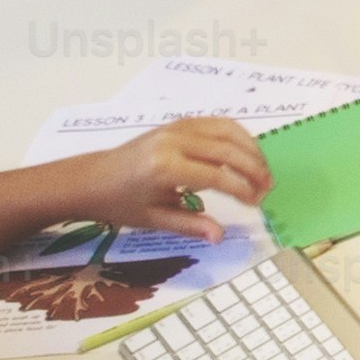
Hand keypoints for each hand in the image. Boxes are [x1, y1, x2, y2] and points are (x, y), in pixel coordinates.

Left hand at [72, 120, 270, 239]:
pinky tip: (246, 152)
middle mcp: (175, 141)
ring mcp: (178, 127)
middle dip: (253, 168)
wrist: (91, 179)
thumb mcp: (154, 219)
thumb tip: (220, 237)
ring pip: (228, 131)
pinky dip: (238, 136)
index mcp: (166, 167)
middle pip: (228, 150)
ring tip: (263, 170)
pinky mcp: (180, 122)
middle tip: (268, 188)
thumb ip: (191, 225)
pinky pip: (218, 123)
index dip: (242, 189)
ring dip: (251, 149)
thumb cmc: (120, 204)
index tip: (257, 203)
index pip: (217, 176)